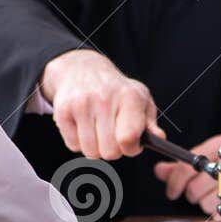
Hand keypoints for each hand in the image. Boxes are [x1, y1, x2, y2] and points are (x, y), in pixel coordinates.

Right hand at [40, 49, 159, 159]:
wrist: (81, 69)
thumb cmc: (116, 90)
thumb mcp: (140, 99)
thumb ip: (150, 122)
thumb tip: (159, 138)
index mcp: (129, 97)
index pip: (128, 138)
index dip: (131, 148)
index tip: (131, 142)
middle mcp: (104, 99)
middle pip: (110, 151)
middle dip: (114, 150)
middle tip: (113, 137)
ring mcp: (81, 105)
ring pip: (90, 152)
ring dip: (96, 148)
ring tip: (99, 131)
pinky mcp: (62, 112)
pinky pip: (73, 146)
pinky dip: (79, 142)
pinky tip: (84, 127)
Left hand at [153, 133, 220, 221]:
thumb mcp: (206, 162)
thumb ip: (181, 168)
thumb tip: (159, 170)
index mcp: (220, 145)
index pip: (187, 165)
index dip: (175, 181)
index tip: (171, 192)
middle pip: (194, 187)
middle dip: (193, 194)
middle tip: (200, 193)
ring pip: (205, 202)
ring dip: (206, 204)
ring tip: (217, 196)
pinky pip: (219, 213)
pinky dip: (218, 213)